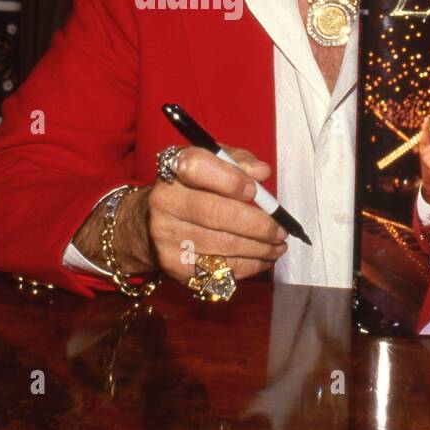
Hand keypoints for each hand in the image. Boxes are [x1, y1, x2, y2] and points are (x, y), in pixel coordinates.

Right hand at [143, 144, 287, 284]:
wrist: (149, 223)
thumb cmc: (191, 188)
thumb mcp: (210, 163)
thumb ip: (237, 161)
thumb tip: (262, 173)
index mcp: (174, 169)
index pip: (198, 168)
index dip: (231, 180)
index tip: (256, 191)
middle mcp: (165, 202)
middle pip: (216, 213)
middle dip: (258, 224)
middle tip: (281, 230)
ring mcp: (167, 236)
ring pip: (223, 245)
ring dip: (260, 249)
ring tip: (278, 246)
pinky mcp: (174, 264)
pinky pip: (219, 268)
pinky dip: (249, 266)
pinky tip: (262, 259)